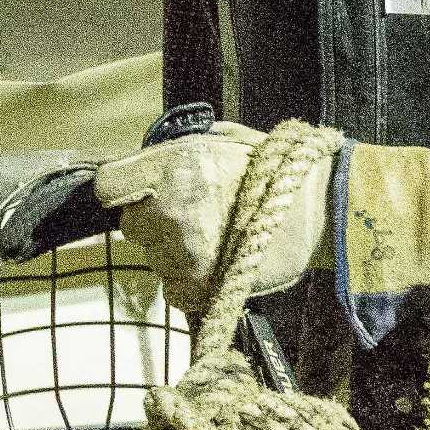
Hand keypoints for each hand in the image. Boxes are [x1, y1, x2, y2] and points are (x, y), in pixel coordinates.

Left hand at [90, 121, 332, 312]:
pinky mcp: (198, 285)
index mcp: (173, 166)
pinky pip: (173, 290)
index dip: (124, 190)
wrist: (322, 208)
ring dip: (175, 253)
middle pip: (130, 224)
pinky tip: (217, 263)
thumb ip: (177, 151)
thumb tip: (147, 163)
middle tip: (194, 216)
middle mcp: (169, 208)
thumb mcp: (222, 139)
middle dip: (154, 221)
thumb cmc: (274, 170)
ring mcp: (182, 250)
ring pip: (154, 258)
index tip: (140, 194)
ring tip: (216, 239)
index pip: (108, 186)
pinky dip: (190, 283)